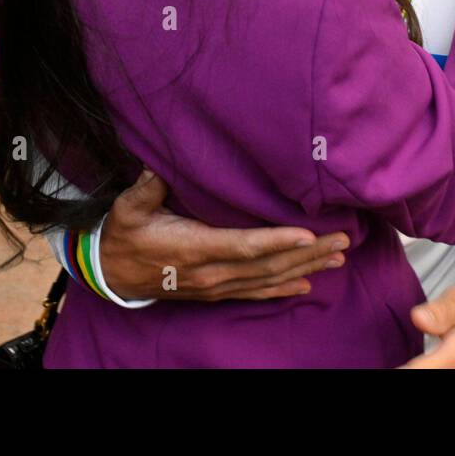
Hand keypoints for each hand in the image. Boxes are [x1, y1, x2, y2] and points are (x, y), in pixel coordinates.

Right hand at [97, 169, 349, 300]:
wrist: (111, 273)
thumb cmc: (123, 235)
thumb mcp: (128, 207)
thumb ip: (148, 186)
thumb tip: (158, 163)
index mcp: (195, 248)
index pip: (244, 245)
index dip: (277, 240)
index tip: (308, 234)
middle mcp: (212, 272)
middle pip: (268, 264)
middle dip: (309, 253)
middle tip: (343, 239)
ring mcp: (216, 285)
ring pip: (269, 279)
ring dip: (306, 268)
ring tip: (338, 257)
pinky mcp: (216, 292)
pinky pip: (256, 292)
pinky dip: (284, 288)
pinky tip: (308, 284)